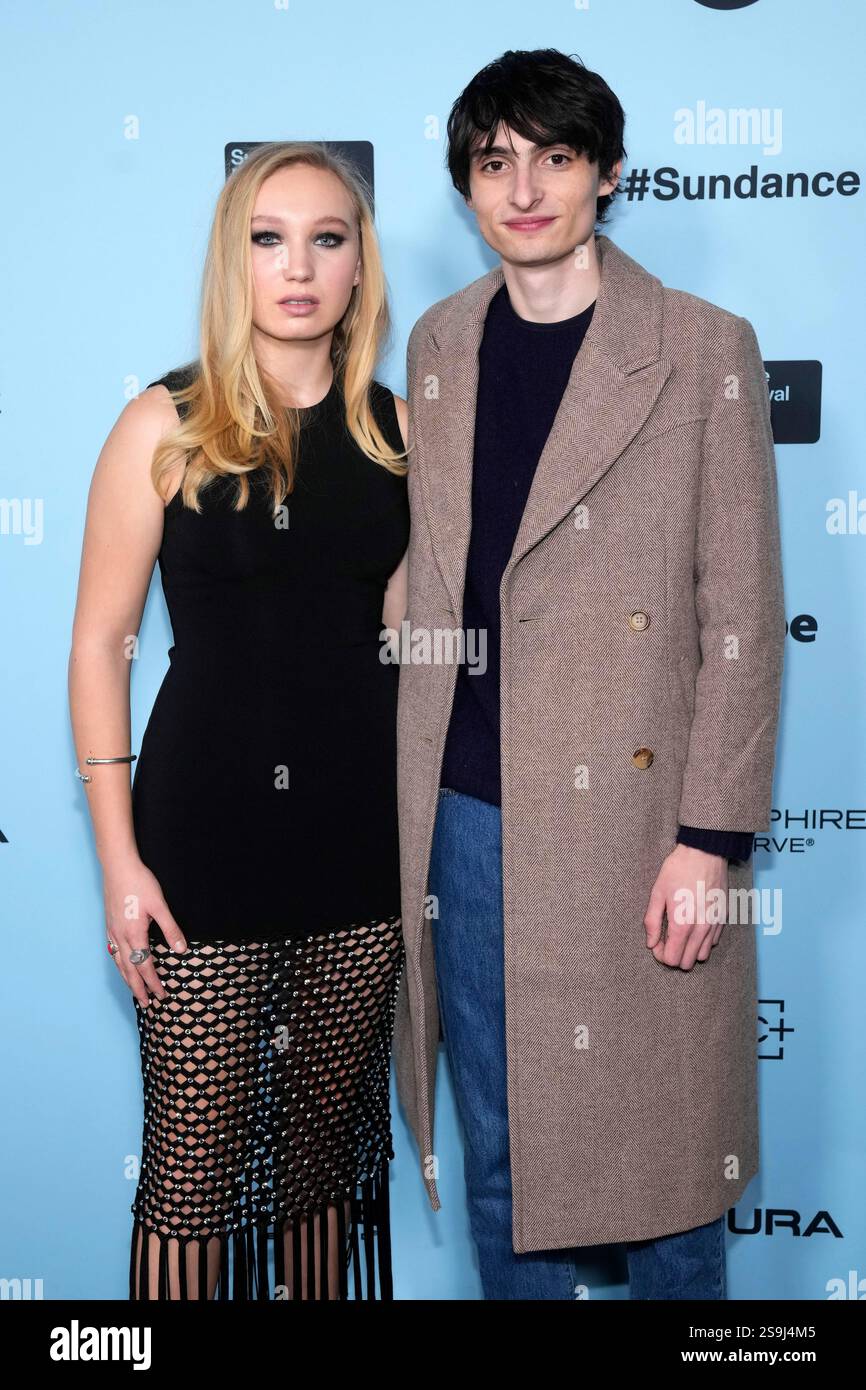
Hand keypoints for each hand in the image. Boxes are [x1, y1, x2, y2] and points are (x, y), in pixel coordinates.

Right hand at [101, 851, 187, 1006]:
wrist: (118, 865)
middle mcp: (120, 936)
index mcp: (134, 934)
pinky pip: (113, 951)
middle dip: (138, 988)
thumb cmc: (140, 883)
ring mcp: (112, 930)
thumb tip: (181, 950)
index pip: (145, 966)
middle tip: (146, 1004)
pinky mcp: (109, 923)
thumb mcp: (160, 906)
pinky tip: (121, 964)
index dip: (153, 982)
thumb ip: (171, 929)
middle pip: (129, 970)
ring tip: (134, 991)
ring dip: (127, 979)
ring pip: (119, 962)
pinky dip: (118, 963)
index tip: (161, 995)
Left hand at [644, 844, 727, 970]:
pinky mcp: (723, 918)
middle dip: (674, 955)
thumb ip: (652, 922)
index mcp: (682, 925)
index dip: (660, 954)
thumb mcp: (657, 893)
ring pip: (702, 955)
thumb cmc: (678, 870)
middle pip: (687, 963)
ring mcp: (714, 925)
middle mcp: (701, 930)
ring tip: (680, 933)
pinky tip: (694, 925)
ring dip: (689, 949)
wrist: (705, 853)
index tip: (657, 941)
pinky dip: (702, 940)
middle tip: (666, 938)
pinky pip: (713, 942)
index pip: (672, 960)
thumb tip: (651, 943)